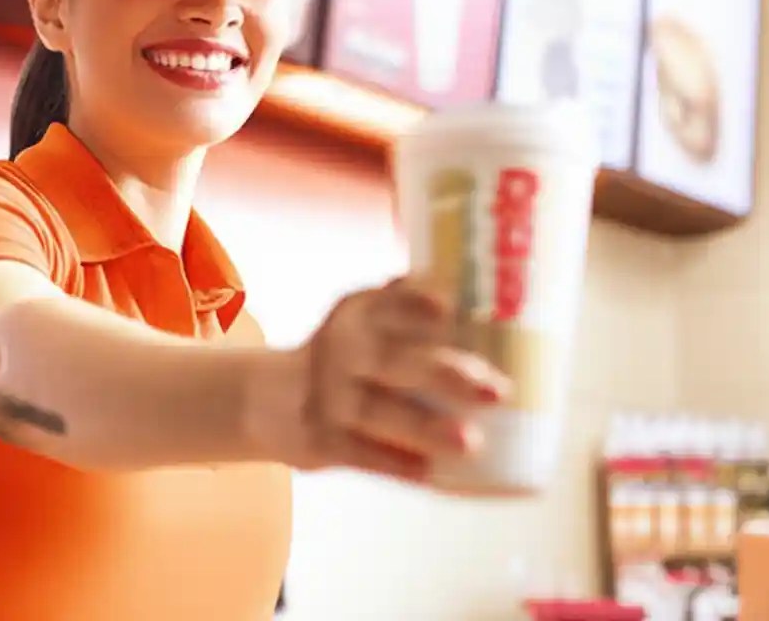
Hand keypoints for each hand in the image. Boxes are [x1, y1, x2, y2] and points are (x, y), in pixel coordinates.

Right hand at [247, 277, 507, 482]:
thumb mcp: (364, 319)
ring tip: (472, 443)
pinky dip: (397, 464)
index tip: (451, 307)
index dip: (416, 302)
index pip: (387, 303)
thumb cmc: (348, 356)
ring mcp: (328, 398)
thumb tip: (486, 294)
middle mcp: (341, 351)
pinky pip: (361, 454)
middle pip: (392, 361)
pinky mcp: (321, 440)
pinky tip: (433, 474)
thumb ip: (408, 304)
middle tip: (498, 392)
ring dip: (426, 428)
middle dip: (446, 374)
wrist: (269, 398)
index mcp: (358, 315)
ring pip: (378, 413)